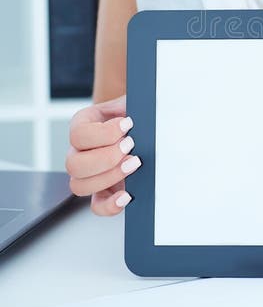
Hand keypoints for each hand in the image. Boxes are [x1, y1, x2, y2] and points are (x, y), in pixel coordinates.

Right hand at [65, 94, 140, 215]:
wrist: (144, 121)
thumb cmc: (137, 110)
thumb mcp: (133, 100)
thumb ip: (132, 104)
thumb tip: (140, 117)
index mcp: (83, 124)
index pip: (78, 134)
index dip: (104, 133)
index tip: (128, 124)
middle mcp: (80, 150)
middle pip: (73, 164)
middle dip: (106, 157)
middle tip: (131, 146)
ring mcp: (89, 173)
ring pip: (79, 186)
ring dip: (109, 177)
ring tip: (135, 164)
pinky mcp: (104, 190)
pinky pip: (96, 206)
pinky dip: (110, 205)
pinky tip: (127, 195)